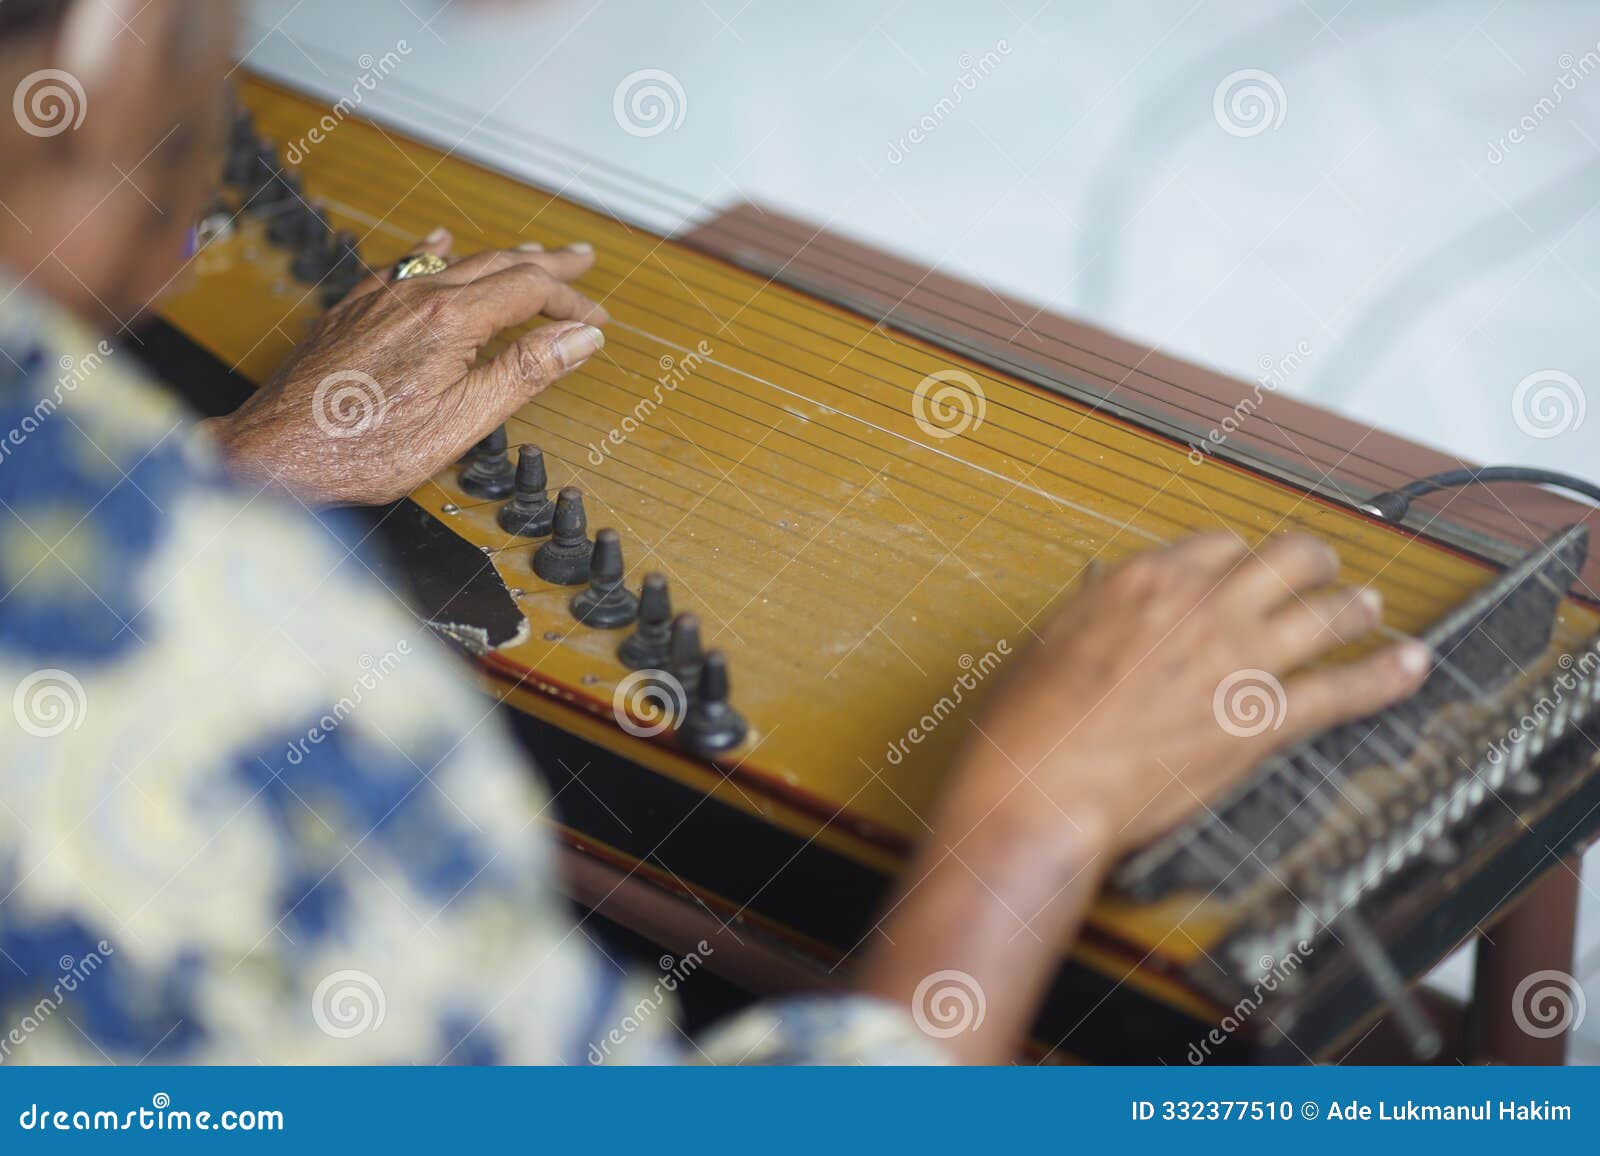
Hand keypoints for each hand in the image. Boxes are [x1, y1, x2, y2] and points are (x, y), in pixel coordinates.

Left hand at [205, 229, 609, 504]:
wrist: (278, 452)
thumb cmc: (364, 448)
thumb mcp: (463, 421)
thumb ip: (525, 372)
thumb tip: (580, 338)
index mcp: (449, 321)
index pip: (528, 292)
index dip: (569, 302)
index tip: (596, 320)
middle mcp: (414, 297)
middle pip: (496, 265)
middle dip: (546, 265)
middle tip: (581, 261)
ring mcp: (378, 299)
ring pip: (452, 262)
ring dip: (498, 258)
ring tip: (530, 254)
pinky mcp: (351, 310)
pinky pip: (402, 267)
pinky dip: (433, 255)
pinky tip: (437, 245)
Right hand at [858, 532, 1430, 1061]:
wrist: (1045, 785)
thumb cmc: (1029, 725)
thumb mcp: (1049, 642)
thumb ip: (1096, 616)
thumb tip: (1107, 604)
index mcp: (1145, 581)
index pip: (1217, 545)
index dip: (1238, 558)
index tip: (1240, 573)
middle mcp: (1202, 605)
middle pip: (1286, 558)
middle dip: (1311, 562)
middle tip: (1320, 571)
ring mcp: (1240, 659)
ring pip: (1328, 611)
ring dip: (1355, 606)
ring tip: (1368, 608)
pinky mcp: (1264, 718)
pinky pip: (1346, 687)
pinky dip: (1386, 675)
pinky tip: (1411, 664)